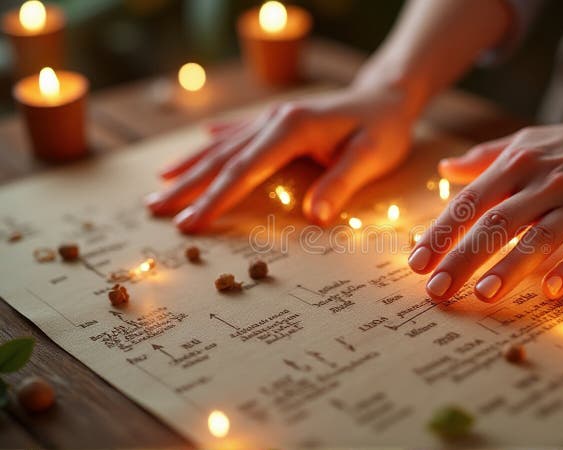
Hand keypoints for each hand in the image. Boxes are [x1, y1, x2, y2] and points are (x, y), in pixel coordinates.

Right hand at [145, 87, 415, 231]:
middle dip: (188, 186)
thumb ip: (341, 184)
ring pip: (223, 144)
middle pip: (223, 157)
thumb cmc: (384, 128)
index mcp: (293, 129)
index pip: (245, 170)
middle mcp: (275, 119)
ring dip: (191, 166)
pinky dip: (214, 142)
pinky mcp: (278, 119)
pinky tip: (198, 144)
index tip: (191, 224)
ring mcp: (273, 117)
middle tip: (154, 210)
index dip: (215, 200)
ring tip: (160, 185)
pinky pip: (238, 132)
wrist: (388, 96)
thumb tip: (313, 217)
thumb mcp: (372, 156)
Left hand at [407, 108, 562, 300]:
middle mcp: (543, 182)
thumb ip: (483, 159)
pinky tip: (550, 291)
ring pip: (539, 237)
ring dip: (511, 268)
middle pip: (497, 224)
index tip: (417, 262)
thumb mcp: (523, 143)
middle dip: (464, 258)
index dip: (442, 232)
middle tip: (437, 290)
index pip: (471, 201)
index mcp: (516, 163)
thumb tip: (444, 168)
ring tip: (484, 295)